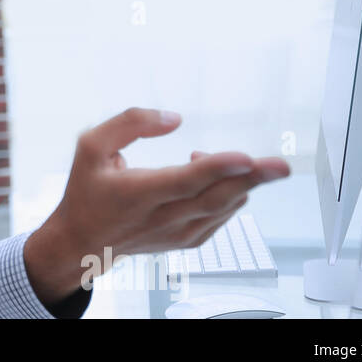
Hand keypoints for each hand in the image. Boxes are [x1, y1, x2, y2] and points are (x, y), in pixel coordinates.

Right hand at [23, 108, 289, 302]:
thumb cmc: (86, 192)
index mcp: (135, 193)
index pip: (182, 182)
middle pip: (214, 199)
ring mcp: (175, 233)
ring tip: (249, 165)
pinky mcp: (185, 241)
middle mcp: (159, 218)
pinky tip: (226, 182)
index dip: (215, 168)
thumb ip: (129, 124)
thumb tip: (174, 119)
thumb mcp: (90, 147)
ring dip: (242, 185)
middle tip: (280, 166)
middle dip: (251, 180)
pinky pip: (220, 219)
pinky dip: (231, 198)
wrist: (81, 242)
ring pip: (222, 210)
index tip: (243, 157)